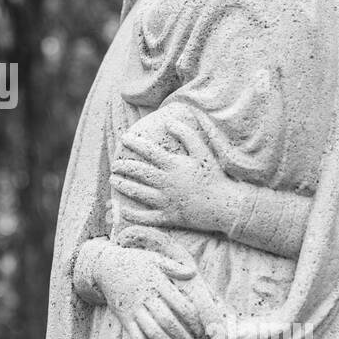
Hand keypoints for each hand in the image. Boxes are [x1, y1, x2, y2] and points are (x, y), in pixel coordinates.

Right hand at [90, 242, 204, 338]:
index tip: (204, 331)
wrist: (105, 267)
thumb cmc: (134, 262)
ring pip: (153, 333)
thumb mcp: (154, 258)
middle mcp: (146, 298)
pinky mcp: (124, 319)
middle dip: (185, 338)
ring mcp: (134, 310)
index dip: (194, 320)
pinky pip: (136, 338)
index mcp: (157, 283)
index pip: (180, 305)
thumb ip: (174, 267)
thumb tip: (193, 272)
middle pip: (168, 322)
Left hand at [110, 129, 232, 233]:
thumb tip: (168, 121)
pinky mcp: (169, 217)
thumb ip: (186, 134)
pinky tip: (122, 209)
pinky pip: (146, 217)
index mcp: (174, 165)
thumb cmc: (215, 177)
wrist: (226, 205)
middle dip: (124, 166)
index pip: (148, 151)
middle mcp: (166, 183)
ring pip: (138, 192)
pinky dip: (133, 214)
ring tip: (113, 179)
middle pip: (139, 172)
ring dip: (123, 185)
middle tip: (115, 163)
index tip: (124, 138)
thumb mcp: (202, 152)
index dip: (134, 143)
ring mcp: (166, 201)